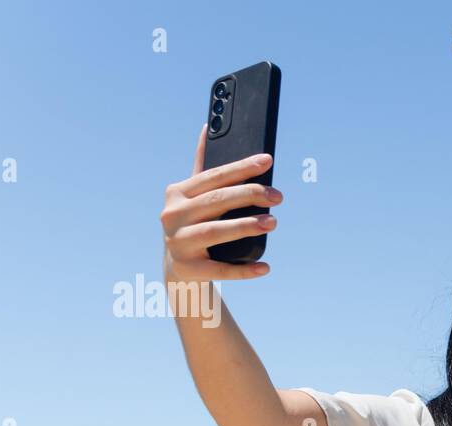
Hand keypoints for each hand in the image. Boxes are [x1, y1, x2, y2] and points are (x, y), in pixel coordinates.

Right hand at [160, 123, 282, 284]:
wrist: (179, 272)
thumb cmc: (194, 226)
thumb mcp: (193, 197)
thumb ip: (202, 167)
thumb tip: (208, 127)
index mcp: (177, 193)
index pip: (214, 176)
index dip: (242, 167)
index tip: (268, 161)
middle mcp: (172, 215)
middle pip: (216, 200)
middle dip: (249, 195)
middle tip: (278, 196)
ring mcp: (177, 243)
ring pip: (215, 231)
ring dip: (246, 226)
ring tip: (273, 223)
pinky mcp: (187, 270)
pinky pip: (220, 270)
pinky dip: (244, 269)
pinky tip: (265, 267)